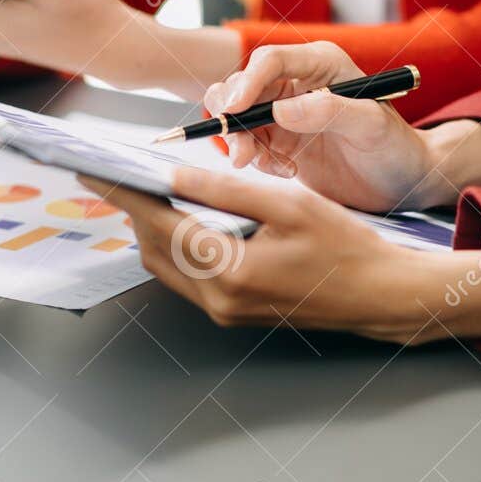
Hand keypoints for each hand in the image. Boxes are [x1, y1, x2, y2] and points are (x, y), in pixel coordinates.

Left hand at [81, 168, 480, 343]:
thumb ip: (226, 190)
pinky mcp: (237, 311)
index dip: (125, 193)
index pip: (158, 225)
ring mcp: (227, 311)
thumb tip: (174, 173)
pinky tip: (187, 218)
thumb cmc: (347, 248)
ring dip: (156, 228)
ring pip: (169, 265)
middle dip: (135, 210)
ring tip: (150, 190)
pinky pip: (191, 276)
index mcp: (230, 272)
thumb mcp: (288, 203)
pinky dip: (180, 245)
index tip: (97, 170)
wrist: (383, 295)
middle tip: (122, 174)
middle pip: (154, 249)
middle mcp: (220, 300)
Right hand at [201, 42, 453, 211]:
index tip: (234, 110)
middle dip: (233, 116)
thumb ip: (330, 112)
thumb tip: (281, 110)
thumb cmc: (396, 147)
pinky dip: (255, 159)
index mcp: (321, 64)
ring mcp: (285, 112)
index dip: (247, 82)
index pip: (272, 60)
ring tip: (264, 165)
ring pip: (238, 115)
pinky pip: (249, 143)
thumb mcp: (371, 127)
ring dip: (239, 141)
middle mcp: (298, 82)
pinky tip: (287, 171)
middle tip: (239, 152)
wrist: (402, 181)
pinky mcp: (280, 140)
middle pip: (243, 85)